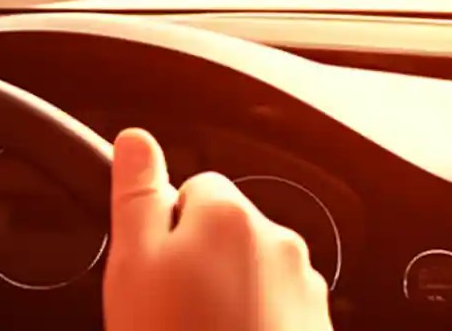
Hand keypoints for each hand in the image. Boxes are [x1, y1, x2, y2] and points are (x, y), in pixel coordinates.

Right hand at [103, 129, 332, 330]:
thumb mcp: (133, 266)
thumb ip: (137, 194)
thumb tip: (136, 140)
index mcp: (230, 215)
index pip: (193, 187)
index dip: (165, 228)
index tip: (152, 270)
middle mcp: (279, 242)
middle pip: (227, 231)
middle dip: (200, 261)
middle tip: (169, 311)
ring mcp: (305, 290)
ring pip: (253, 275)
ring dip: (229, 297)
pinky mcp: (318, 330)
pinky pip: (277, 314)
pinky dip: (256, 328)